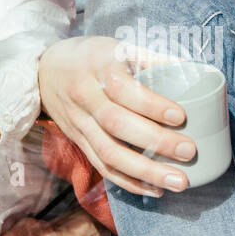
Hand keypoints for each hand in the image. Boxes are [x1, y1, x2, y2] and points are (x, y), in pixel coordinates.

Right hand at [38, 36, 196, 196]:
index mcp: (96, 67)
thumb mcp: (115, 46)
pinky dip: (129, 182)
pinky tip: (154, 190)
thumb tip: (191, 70)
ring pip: (109, 153)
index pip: (122, 88)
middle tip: (188, 151)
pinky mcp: (78, 143)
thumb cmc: (89, 57)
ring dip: (145, 172)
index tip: (180, 116)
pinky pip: (102, 167)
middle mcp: (84, 97)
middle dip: (155, 141)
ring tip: (178, 182)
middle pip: (116, 124)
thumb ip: (150, 57)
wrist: (43, 72)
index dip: (150, 104)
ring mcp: (79, 123)